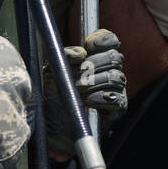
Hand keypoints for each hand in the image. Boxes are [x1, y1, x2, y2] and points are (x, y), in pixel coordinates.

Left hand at [42, 30, 127, 152]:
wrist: (53, 129)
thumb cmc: (53, 99)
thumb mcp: (50, 75)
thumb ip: (61, 57)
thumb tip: (80, 53)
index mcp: (96, 59)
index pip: (111, 40)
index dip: (103, 39)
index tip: (88, 46)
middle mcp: (109, 72)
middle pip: (114, 57)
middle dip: (92, 65)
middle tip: (74, 77)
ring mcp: (116, 90)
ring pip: (116, 77)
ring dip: (93, 83)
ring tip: (76, 92)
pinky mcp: (117, 109)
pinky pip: (116, 98)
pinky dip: (98, 98)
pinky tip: (86, 102)